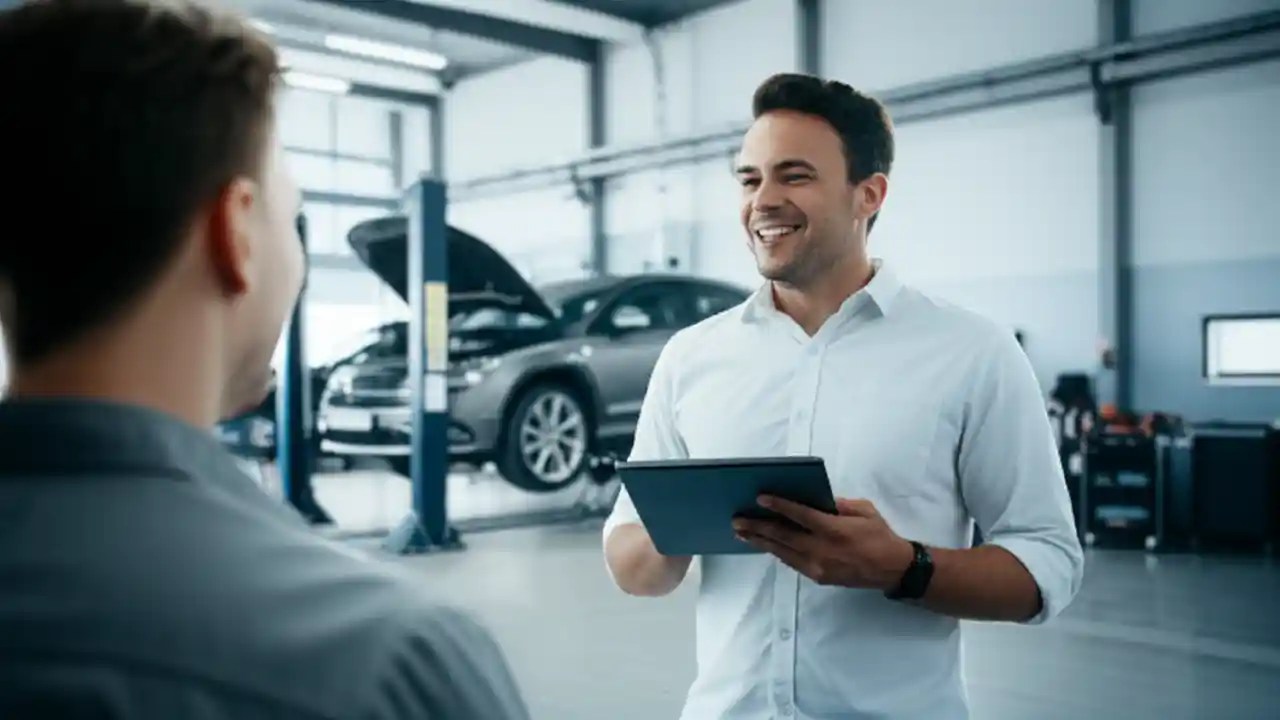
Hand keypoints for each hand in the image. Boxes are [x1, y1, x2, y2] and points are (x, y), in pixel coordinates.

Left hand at [733, 496, 914, 590]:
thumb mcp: (863, 510)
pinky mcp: (817, 577)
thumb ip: (838, 504)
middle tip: (737, 520)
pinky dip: (777, 552)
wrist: (892, 570)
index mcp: (834, 529)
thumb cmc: (879, 535)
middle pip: (783, 536)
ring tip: (742, 533)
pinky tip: (765, 545)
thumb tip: (816, 500)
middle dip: (758, 527)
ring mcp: (818, 566)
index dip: (778, 506)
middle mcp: (822, 549)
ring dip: (761, 542)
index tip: (760, 498)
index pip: (800, 515)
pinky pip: (791, 562)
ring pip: (782, 552)